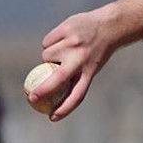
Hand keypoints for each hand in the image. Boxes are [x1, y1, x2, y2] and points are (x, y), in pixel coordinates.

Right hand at [35, 6, 119, 120]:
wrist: (110, 25)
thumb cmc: (97, 50)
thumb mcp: (91, 65)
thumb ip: (73, 75)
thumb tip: (48, 90)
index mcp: (90, 71)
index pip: (77, 95)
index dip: (64, 109)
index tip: (52, 118)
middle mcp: (81, 59)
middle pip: (58, 79)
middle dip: (42, 90)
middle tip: (31, 97)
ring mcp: (72, 44)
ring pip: (46, 56)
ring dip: (47, 57)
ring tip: (61, 50)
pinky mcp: (66, 30)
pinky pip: (47, 42)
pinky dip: (49, 43)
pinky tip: (62, 39)